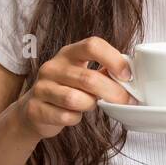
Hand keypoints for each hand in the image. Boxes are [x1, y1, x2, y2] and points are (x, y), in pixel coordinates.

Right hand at [18, 36, 136, 139]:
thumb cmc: (68, 89)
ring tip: (90, 104)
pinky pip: (65, 117)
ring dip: (90, 105)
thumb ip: (104, 71)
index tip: (127, 75)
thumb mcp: (84, 73)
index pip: (93, 45)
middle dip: (113, 93)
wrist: (34, 111)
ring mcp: (41, 87)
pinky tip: (73, 115)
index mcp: (69, 53)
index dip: (114, 59)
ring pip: (76, 99)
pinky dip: (75, 119)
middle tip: (126, 101)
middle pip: (89, 78)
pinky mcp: (34, 109)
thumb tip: (132, 77)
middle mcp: (52, 67)